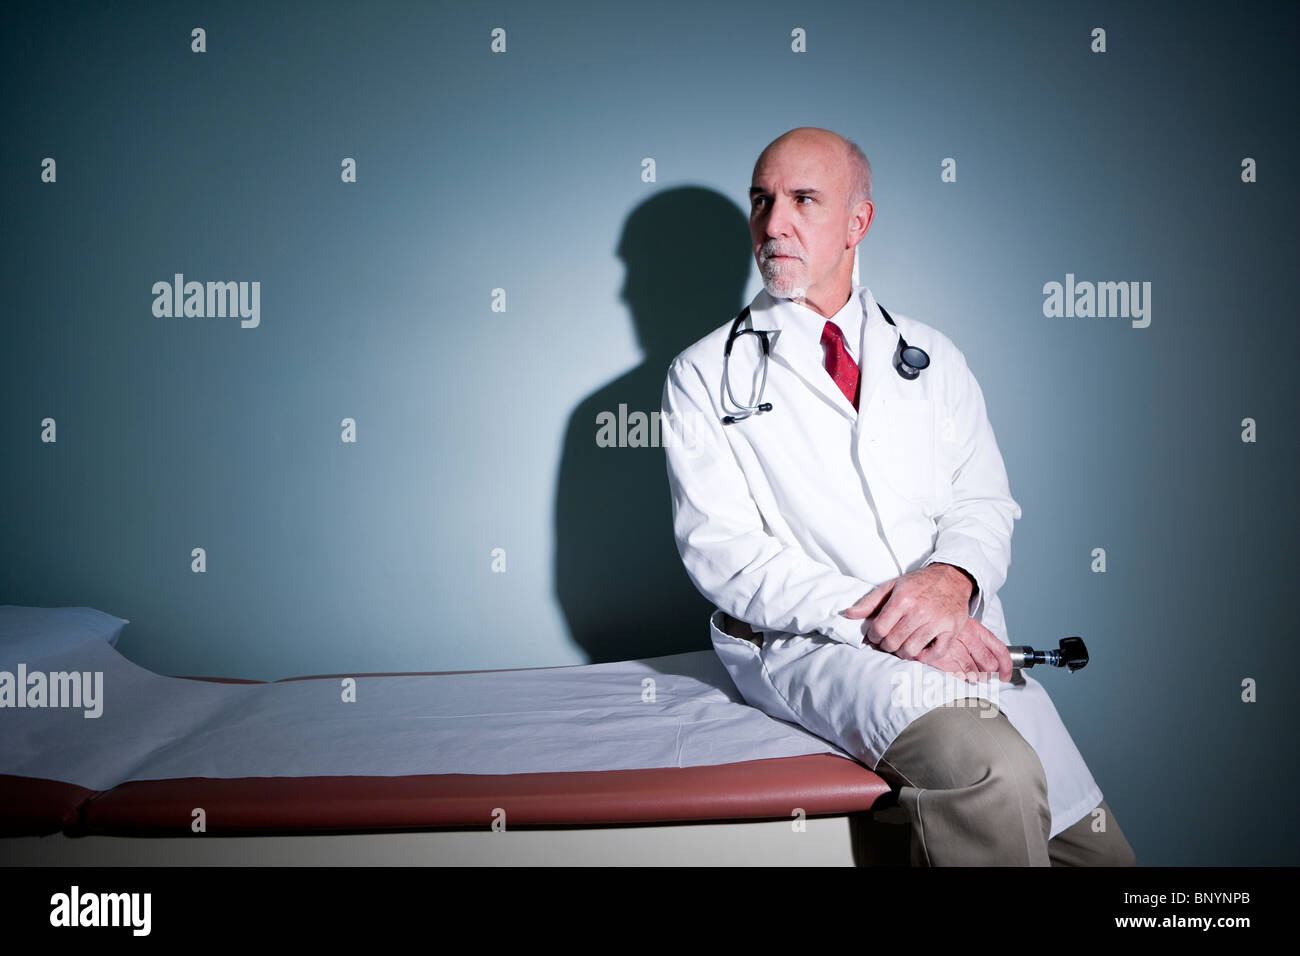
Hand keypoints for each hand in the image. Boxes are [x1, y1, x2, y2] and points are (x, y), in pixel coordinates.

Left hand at [841, 564, 972, 661]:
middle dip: (886, 645)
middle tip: (888, 642)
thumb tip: (848, 614)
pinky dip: (923, 657)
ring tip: (901, 645)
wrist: (952, 578)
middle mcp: (920, 611)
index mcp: (903, 599)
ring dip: (902, 652)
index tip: (875, 636)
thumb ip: (869, 602)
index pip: (879, 629)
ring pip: (911, 651)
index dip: (873, 636)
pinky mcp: (951, 631)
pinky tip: (918, 650)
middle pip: (893, 642)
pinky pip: (934, 655)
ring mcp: (937, 622)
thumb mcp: (892, 586)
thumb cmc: (919, 583)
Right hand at [914, 614, 1012, 682]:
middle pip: (989, 664)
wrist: (917, 614)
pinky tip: (954, 672)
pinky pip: (957, 675)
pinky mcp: (939, 658)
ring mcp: (953, 648)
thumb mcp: (963, 625)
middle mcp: (966, 637)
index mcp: (975, 628)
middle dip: (988, 674)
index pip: (999, 650)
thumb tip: (995, 664)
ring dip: (973, 677)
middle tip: (983, 675)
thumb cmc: (941, 622)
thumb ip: (979, 641)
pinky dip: (958, 678)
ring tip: (967, 674)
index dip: (1006, 666)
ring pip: (974, 673)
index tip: (1005, 675)